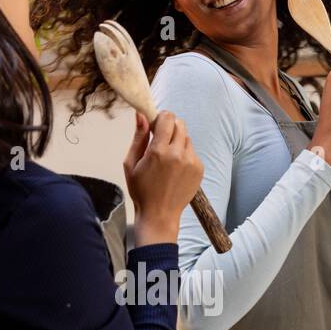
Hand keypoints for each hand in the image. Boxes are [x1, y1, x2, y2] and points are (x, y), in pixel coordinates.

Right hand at [124, 112, 203, 246]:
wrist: (159, 215)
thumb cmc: (141, 190)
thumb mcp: (131, 163)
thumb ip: (138, 137)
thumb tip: (141, 115)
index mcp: (159, 152)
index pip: (167, 118)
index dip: (160, 118)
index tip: (155, 126)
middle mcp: (178, 155)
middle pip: (179, 124)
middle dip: (169, 128)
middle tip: (160, 141)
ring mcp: (191, 162)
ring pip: (186, 138)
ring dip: (177, 142)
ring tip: (167, 159)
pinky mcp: (199, 169)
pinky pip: (192, 152)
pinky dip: (185, 155)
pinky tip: (175, 169)